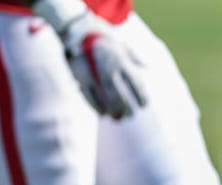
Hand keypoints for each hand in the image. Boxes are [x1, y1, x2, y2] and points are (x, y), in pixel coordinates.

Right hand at [34, 0, 146, 118]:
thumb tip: (146, 65)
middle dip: (128, 108)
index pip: (136, 83)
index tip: (145, 105)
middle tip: (132, 116)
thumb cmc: (101, 36)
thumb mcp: (120, 42)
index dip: (142, 96)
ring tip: (118, 118)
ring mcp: (95, 74)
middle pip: (122, 94)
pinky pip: (90, 96)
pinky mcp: (80, 77)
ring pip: (106, 98)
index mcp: (122, 60)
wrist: (76, 28)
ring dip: (114, 110)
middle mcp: (110, 69)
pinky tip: (102, 113)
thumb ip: (133, 55)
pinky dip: (97, 107)